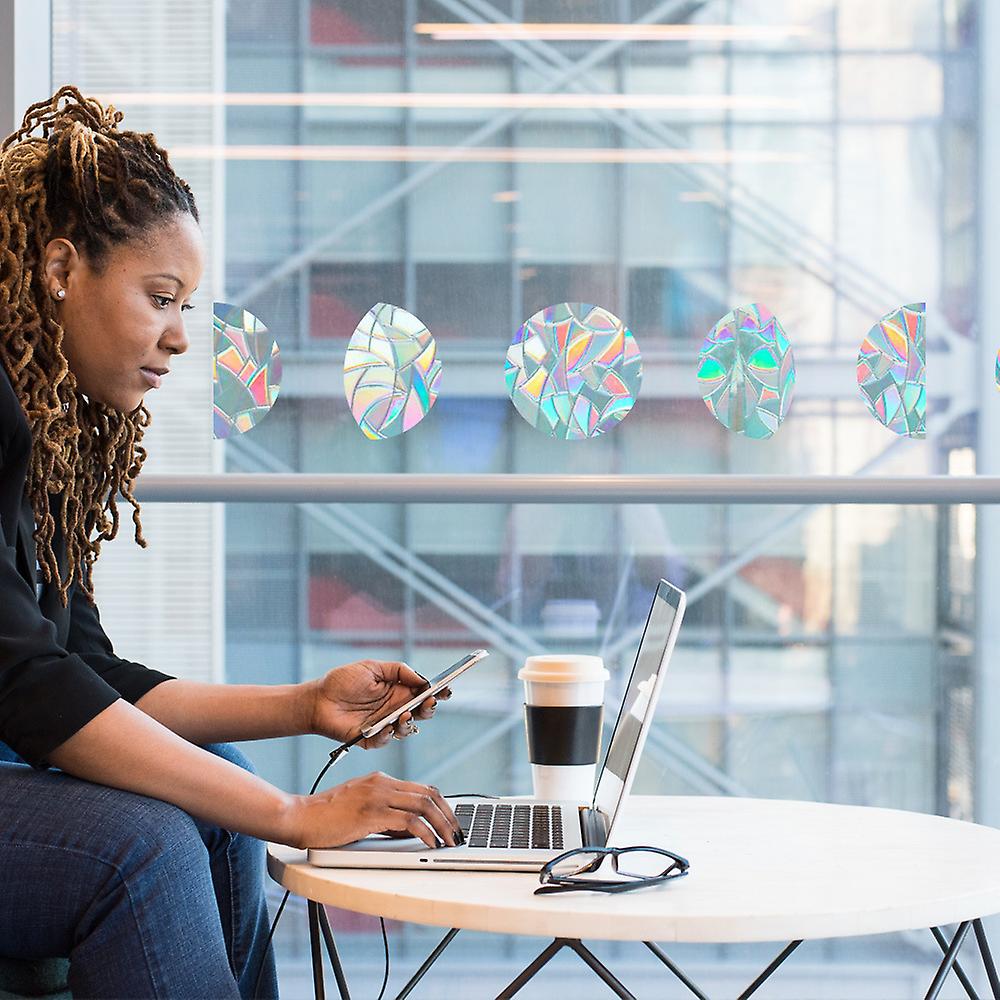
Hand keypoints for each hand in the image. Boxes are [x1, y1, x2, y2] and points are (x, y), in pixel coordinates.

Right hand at [287, 772, 460, 849]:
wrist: (299, 817)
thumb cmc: (326, 818)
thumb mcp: (361, 810)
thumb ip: (386, 815)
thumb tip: (411, 831)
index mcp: (381, 780)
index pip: (422, 788)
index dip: (442, 805)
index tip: (451, 822)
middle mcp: (382, 783)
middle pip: (429, 794)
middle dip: (449, 815)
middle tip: (458, 833)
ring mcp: (377, 796)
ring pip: (424, 805)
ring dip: (442, 825)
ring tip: (450, 841)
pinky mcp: (371, 813)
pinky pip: (409, 821)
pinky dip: (425, 833)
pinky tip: (430, 844)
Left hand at [306, 659, 451, 748]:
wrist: (317, 699)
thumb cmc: (343, 681)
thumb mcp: (372, 667)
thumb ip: (399, 671)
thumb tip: (422, 679)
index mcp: (398, 691)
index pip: (424, 694)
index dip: (438, 693)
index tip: (446, 690)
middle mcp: (395, 709)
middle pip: (421, 713)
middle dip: (428, 709)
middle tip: (429, 703)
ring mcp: (384, 725)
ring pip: (407, 729)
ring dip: (409, 723)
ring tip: (405, 715)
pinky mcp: (370, 739)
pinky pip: (384, 741)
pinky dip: (388, 735)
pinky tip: (387, 727)